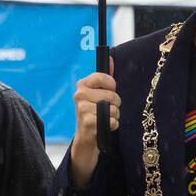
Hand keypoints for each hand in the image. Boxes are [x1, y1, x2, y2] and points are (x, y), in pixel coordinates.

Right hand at [69, 57, 119, 187]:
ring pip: (113, 109)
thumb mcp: (99, 93)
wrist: (86, 138)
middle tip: (107, 110)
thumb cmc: (95, 113)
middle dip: (116, 104)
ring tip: (105, 119)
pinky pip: (112, 121)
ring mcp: (82, 109)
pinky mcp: (88, 123)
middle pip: (112, 95)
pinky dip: (112, 126)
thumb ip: (106, 77)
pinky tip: (103, 127)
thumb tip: (110, 57)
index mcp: (82, 85)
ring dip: (114, 116)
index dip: (112, 86)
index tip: (110, 91)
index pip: (105, 78)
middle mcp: (79, 95)